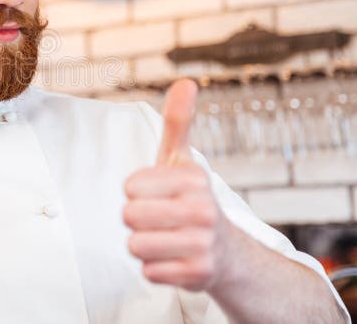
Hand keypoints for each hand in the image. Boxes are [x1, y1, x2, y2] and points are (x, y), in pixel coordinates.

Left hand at [123, 79, 229, 290]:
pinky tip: (173, 260)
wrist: (226, 252)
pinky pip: (148, 271)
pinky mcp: (198, 275)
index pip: (130, 188)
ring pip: (136, 246)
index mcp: (194, 178)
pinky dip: (155, 268)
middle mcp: (203, 210)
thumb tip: (185, 82)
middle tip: (159, 220)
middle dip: (137, 220)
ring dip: (144, 245)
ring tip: (165, 239)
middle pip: (129, 217)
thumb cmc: (190, 199)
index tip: (157, 194)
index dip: (136, 193)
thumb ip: (177, 122)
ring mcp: (203, 244)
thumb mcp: (182, 159)